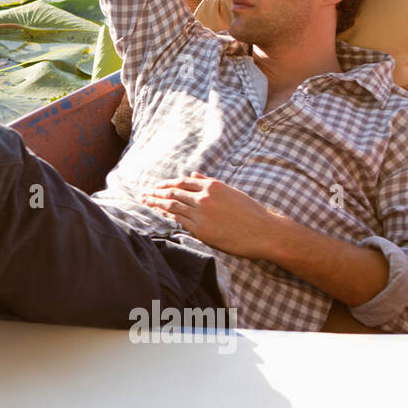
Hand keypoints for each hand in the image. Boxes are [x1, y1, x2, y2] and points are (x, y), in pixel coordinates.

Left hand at [139, 172, 279, 258]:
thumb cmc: (251, 212)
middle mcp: (205, 198)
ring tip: (146, 203)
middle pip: (173, 194)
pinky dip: (169, 217)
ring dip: (157, 204)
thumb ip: (210, 183)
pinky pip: (181, 222)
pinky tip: (161, 216)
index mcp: (212, 186)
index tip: (157, 187)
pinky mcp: (203, 231)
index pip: (182, 183)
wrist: (264, 231)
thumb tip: (194, 175)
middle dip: (156, 193)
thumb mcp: (231, 191)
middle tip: (143, 194)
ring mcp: (202, 215)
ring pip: (173, 207)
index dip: (167, 185)